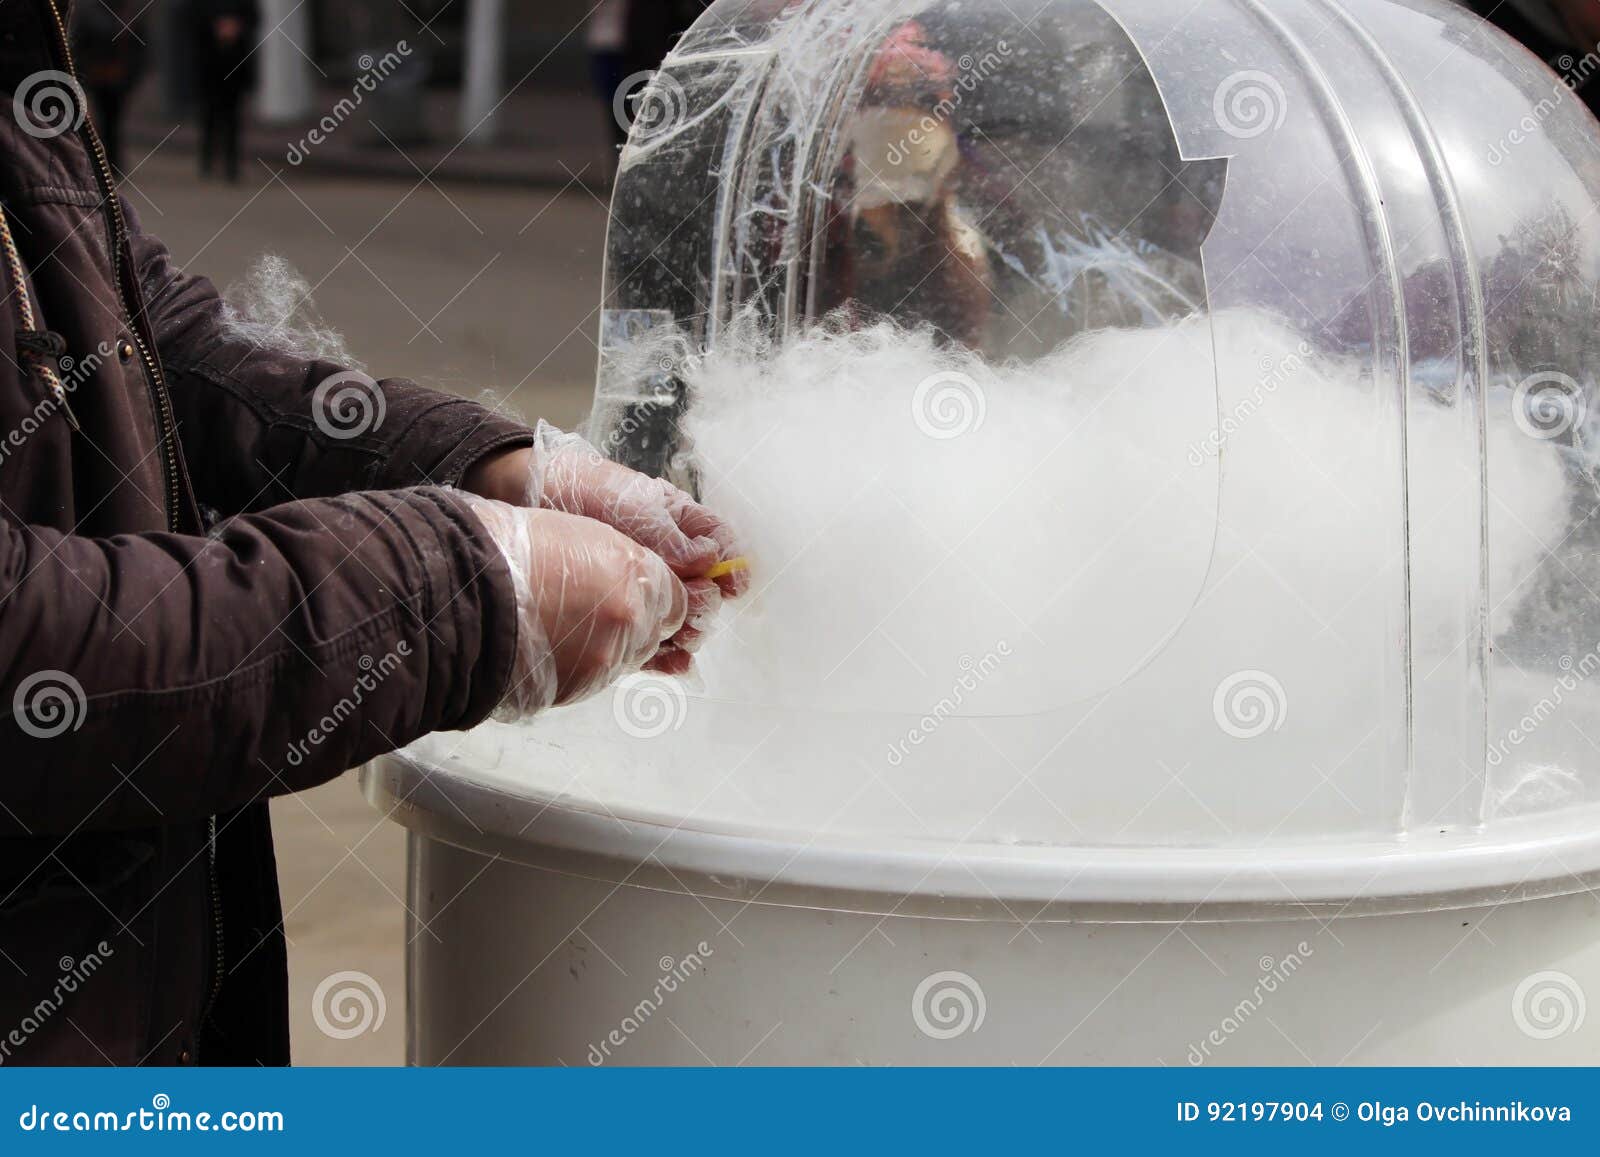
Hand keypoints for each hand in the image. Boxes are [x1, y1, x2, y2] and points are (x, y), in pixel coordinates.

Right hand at [457, 495, 688, 713]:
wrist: (464, 591)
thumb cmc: (512, 550)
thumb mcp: (581, 535)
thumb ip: (621, 564)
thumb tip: (632, 584)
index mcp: (635, 574)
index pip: (679, 599)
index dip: (663, 598)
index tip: (644, 596)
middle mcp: (630, 620)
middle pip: (659, 633)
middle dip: (641, 624)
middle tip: (603, 612)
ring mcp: (606, 659)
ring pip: (631, 658)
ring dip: (613, 646)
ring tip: (572, 629)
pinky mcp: (579, 686)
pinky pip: (598, 678)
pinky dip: (585, 665)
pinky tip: (557, 647)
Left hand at [463, 426, 746, 672]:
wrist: (533, 497)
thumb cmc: (589, 489)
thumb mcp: (638, 506)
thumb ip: (674, 536)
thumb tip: (711, 559)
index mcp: (680, 526)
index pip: (719, 548)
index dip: (731, 569)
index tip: (733, 587)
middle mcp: (668, 559)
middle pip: (703, 590)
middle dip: (704, 604)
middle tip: (694, 608)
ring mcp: (643, 586)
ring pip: (679, 616)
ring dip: (687, 631)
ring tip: (683, 638)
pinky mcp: (620, 612)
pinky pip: (649, 636)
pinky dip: (664, 654)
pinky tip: (675, 663)